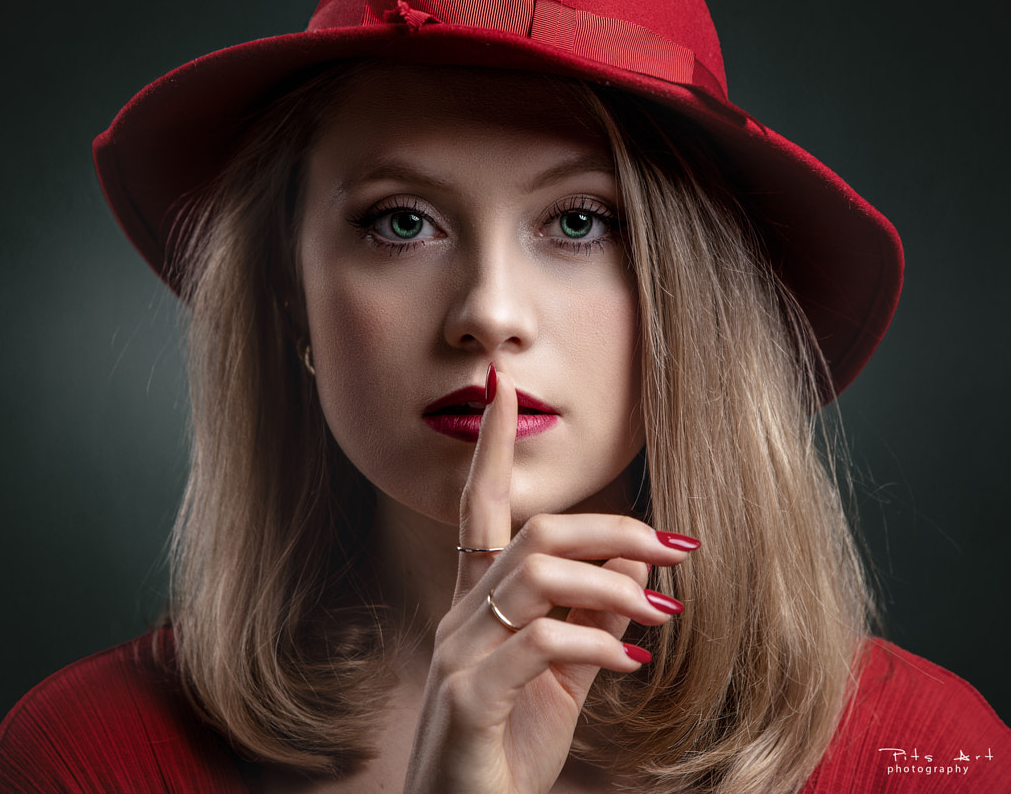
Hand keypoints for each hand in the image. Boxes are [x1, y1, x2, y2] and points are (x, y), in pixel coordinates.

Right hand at [404, 368, 697, 793]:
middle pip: (535, 533)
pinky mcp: (469, 697)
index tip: (506, 390)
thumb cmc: (509, 745)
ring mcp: (459, 654)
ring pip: (536, 575)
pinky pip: (539, 643)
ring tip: (667, 612)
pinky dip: (596, 642)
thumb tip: (634, 562)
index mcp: (480, 603)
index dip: (494, 449)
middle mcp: (462, 615)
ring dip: (612, 584)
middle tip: (677, 544)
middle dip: (611, 526)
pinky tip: (633, 662)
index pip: (482, 508)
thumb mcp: (564, 676)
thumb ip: (594, 618)